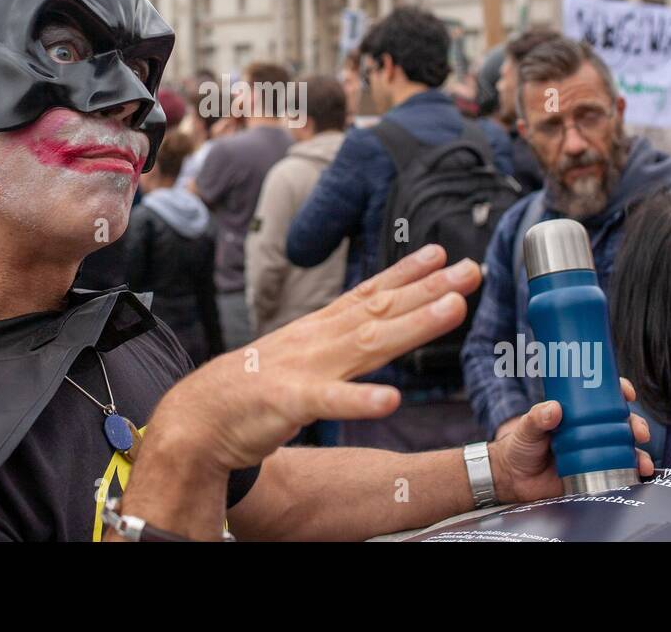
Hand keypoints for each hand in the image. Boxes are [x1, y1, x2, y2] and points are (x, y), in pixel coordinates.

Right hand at [145, 244, 479, 474]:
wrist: (198, 417)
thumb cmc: (250, 389)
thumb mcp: (299, 355)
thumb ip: (334, 342)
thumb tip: (368, 326)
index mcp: (320, 330)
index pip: (370, 293)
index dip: (408, 273)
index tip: (444, 253)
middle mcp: (318, 340)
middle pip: (381, 309)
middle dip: (429, 288)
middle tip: (472, 269)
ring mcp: (305, 368)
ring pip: (368, 343)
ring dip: (413, 325)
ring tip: (453, 308)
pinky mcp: (289, 403)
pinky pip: (329, 402)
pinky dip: (359, 400)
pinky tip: (390, 400)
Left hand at [487, 378, 653, 503]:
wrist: (515, 480)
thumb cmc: (521, 447)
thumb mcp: (527, 427)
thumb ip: (537, 418)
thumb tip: (554, 408)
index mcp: (577, 414)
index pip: (603, 397)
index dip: (620, 390)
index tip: (627, 391)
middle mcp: (591, 431)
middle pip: (623, 423)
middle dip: (637, 424)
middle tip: (638, 431)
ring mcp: (596, 453)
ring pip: (627, 449)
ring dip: (640, 453)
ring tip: (642, 460)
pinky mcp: (596, 475)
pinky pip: (620, 473)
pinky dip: (633, 474)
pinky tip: (639, 475)